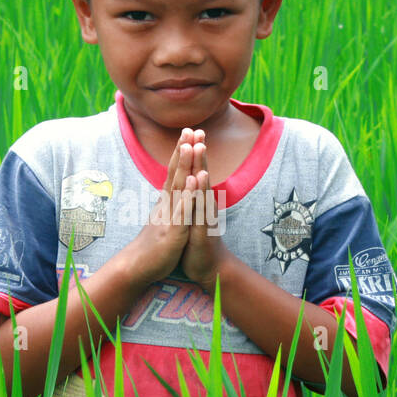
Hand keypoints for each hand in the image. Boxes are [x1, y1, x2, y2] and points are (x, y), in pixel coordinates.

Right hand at [119, 128, 197, 287]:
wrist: (137, 267)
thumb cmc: (153, 244)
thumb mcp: (164, 218)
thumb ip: (169, 202)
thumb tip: (172, 187)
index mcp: (167, 202)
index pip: (174, 171)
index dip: (182, 152)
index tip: (188, 132)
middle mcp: (167, 204)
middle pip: (176, 173)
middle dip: (184, 151)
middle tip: (190, 128)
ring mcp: (169, 217)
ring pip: (178, 188)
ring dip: (184, 166)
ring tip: (191, 146)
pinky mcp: (172, 233)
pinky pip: (181, 213)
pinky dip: (186, 197)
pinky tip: (191, 184)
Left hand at [180, 136, 230, 290]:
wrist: (209, 267)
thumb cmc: (198, 241)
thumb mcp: (191, 216)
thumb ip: (190, 198)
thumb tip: (188, 182)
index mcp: (198, 200)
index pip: (195, 172)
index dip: (192, 153)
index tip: (189, 131)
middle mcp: (203, 204)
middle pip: (201, 173)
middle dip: (198, 152)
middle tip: (197, 130)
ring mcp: (204, 216)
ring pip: (202, 188)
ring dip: (201, 167)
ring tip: (199, 148)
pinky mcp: (203, 229)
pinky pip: (201, 210)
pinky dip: (199, 195)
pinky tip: (198, 181)